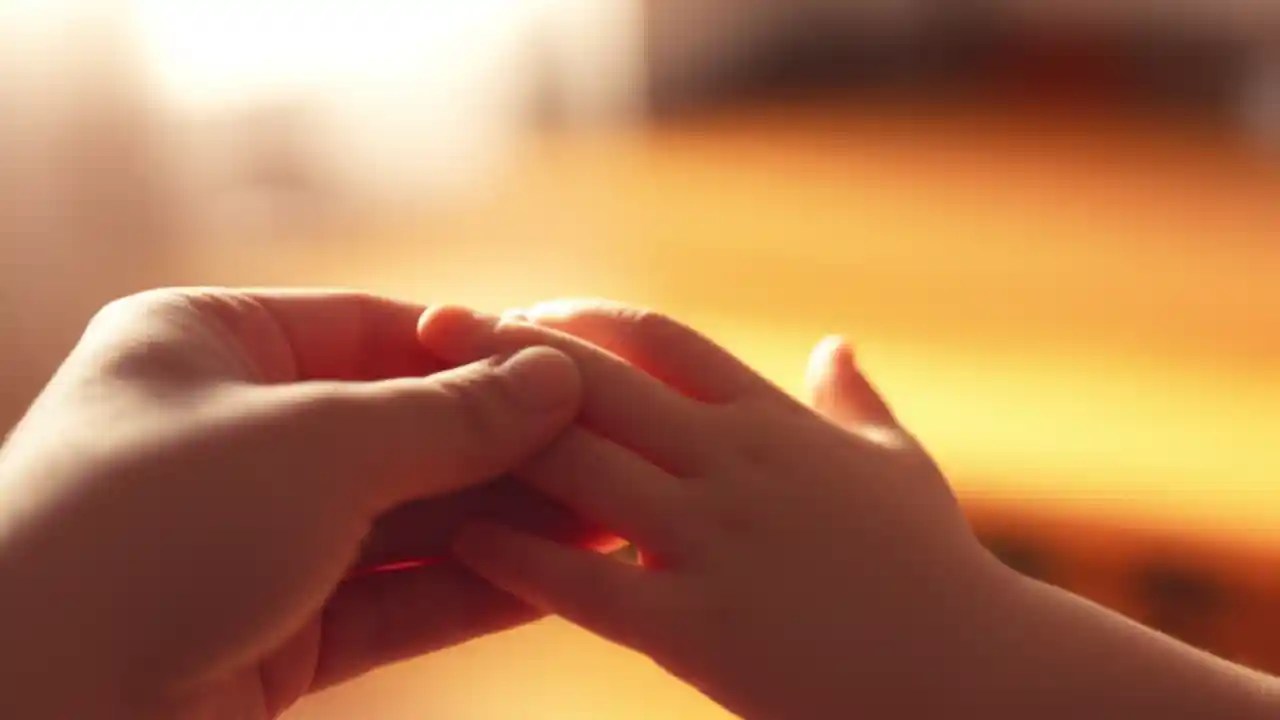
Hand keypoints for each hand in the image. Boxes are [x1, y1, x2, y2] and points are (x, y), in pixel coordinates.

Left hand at [0, 289, 580, 718]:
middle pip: (400, 429)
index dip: (480, 351)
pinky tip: (551, 579)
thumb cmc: (146, 532)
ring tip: (606, 518)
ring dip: (502, 523)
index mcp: (206, 345)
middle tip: (613, 456)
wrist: (24, 712)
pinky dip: (466, 591)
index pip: (375, 329)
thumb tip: (556, 374)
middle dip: (506, 449)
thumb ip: (447, 415)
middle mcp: (226, 435)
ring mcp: (246, 539)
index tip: (575, 372)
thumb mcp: (316, 445)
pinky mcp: (265, 634)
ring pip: (401, 521)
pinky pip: (386, 599)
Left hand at [418, 301, 1005, 717]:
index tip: (525, 310)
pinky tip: (465, 543)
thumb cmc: (936, 571)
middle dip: (506, 348)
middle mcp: (736, 465)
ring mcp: (717, 544)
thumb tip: (837, 342)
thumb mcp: (900, 464)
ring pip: (581, 470)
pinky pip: (588, 587)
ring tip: (419, 411)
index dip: (581, 318)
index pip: (658, 337)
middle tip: (432, 322)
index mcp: (774, 421)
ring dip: (494, 437)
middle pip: (598, 384)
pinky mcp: (703, 631)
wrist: (976, 678)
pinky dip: (520, 561)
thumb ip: (856, 399)